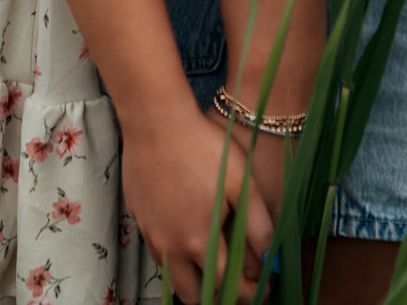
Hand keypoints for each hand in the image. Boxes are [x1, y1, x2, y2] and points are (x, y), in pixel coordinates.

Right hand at [122, 102, 274, 302]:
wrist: (155, 120)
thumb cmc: (203, 146)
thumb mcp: (240, 181)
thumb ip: (257, 224)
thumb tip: (269, 258)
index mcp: (200, 240)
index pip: (225, 285)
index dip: (247, 291)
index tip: (260, 288)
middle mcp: (171, 245)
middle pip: (191, 294)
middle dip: (215, 296)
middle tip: (233, 282)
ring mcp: (150, 232)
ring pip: (170, 274)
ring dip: (190, 276)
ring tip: (210, 259)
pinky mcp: (138, 216)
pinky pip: (155, 248)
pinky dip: (172, 253)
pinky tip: (185, 229)